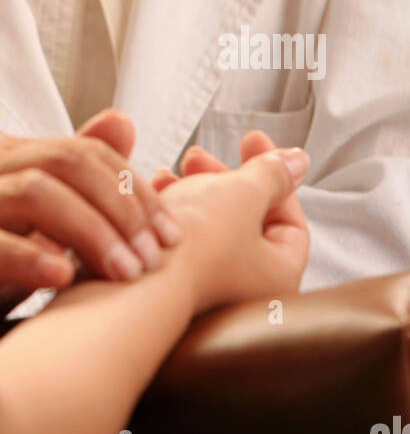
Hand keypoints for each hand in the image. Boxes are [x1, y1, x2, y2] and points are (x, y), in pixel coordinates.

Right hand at [0, 110, 182, 314]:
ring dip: (90, 232)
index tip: (172, 237)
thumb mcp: (29, 224)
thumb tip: (124, 122)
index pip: (81, 152)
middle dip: (120, 207)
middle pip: (62, 162)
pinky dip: (27, 257)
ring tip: (125, 272)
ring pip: (31, 193)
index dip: (134, 189)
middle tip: (155, 256)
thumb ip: (74, 176)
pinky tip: (62, 279)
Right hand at [154, 141, 309, 314]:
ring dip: (193, 190)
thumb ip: (271, 173)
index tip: (250, 143)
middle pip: (246, 220)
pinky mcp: (177, 284)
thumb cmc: (194, 247)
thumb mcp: (241, 194)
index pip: (289, 220)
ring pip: (210, 227)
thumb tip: (297, 161)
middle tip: (200, 157)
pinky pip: (183, 241)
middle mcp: (248, 290)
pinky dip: (172, 213)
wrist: (135, 279)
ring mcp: (210, 290)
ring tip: (174, 172)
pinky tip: (156, 193)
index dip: (272, 175)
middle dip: (222, 178)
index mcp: (278, 276)